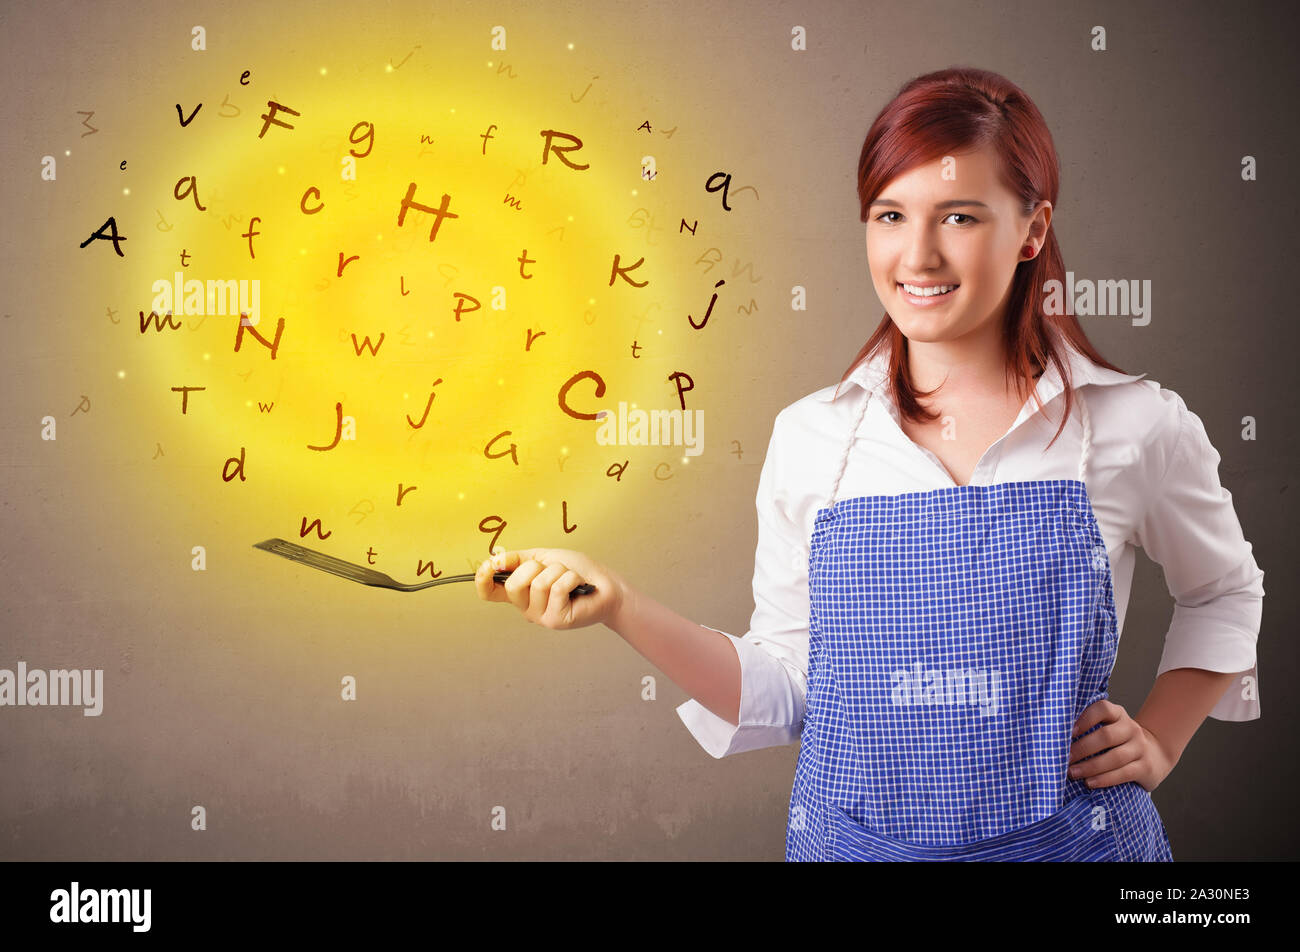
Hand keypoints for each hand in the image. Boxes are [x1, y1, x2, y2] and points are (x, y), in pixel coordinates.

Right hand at [474, 547, 626, 629]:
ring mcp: (540, 616)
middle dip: (535, 567)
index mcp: (520, 592)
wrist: (607, 585)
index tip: (489, 565)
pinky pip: (557, 589)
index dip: (482, 579)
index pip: (489, 592)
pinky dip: (571, 578)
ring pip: (539, 583)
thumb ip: (518, 559)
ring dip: (559, 571)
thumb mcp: (545, 557)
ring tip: (570, 578)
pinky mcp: (556, 620)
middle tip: (554, 570)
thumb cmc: (577, 571)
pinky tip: (578, 585)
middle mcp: (526, 607)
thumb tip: (494, 560)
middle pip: (514, 583)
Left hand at [1068, 699, 1175, 792]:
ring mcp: (1140, 748)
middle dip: (1082, 748)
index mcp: (1118, 714)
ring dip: (1090, 766)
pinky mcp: (1145, 767)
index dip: (1085, 719)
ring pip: (1115, 757)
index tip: (1069, 732)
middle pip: (1106, 736)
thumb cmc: (1117, 740)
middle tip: (1065, 758)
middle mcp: (1131, 728)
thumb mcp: (1108, 727)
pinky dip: (1105, 779)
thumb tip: (1055, 735)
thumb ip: (1089, 727)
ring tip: (1072, 773)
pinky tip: (1089, 782)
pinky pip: (1124, 773)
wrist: (1154, 754)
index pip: (1103, 709)